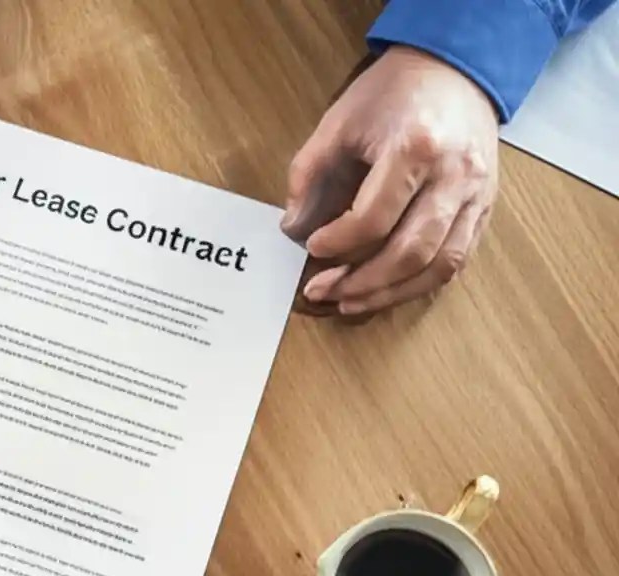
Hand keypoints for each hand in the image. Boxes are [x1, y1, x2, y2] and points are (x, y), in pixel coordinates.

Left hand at [282, 46, 498, 315]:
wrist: (454, 68)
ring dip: (391, 293)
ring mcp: (477, 195)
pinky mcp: (485, 207)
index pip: (374, 218)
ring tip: (350, 302)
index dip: (339, 242)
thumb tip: (292, 227)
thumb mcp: (338, 122)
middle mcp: (454, 177)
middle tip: (322, 291)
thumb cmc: (391, 93)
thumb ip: (308, 174)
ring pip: (439, 265)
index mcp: (415, 149)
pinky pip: (457, 260)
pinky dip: (420, 283)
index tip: (313, 248)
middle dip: (361, 281)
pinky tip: (387, 289)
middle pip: (410, 252)